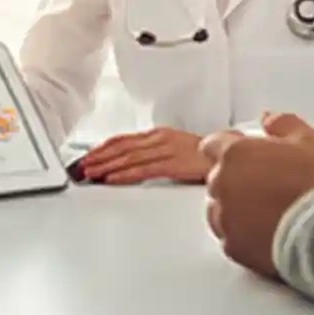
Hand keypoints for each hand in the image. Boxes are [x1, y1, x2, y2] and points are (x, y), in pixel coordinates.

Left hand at [80, 127, 210, 184]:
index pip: (124, 139)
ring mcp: (167, 150)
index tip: (89, 155)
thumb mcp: (177, 148)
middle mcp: (160, 139)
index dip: (103, 147)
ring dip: (107, 166)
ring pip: (129, 158)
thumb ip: (156, 153)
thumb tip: (134, 163)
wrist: (231, 153)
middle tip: (82, 167)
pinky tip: (112, 180)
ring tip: (91, 174)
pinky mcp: (174, 164)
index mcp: (159, 134)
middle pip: (122, 147)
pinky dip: (124, 174)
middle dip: (100, 157)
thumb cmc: (205, 155)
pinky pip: (143, 170)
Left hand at [200, 113, 313, 277]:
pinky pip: (231, 236)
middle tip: (268, 183)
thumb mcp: (309, 139)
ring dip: (236, 206)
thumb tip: (268, 118)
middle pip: (219, 177)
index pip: (213, 144)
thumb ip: (283, 122)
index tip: (242, 151)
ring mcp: (226, 218)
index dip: (228, 146)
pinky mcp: (234, 246)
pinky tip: (267, 231)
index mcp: (236, 153)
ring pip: (220, 209)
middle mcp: (223, 184)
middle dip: (237, 177)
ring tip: (267, 210)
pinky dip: (243, 234)